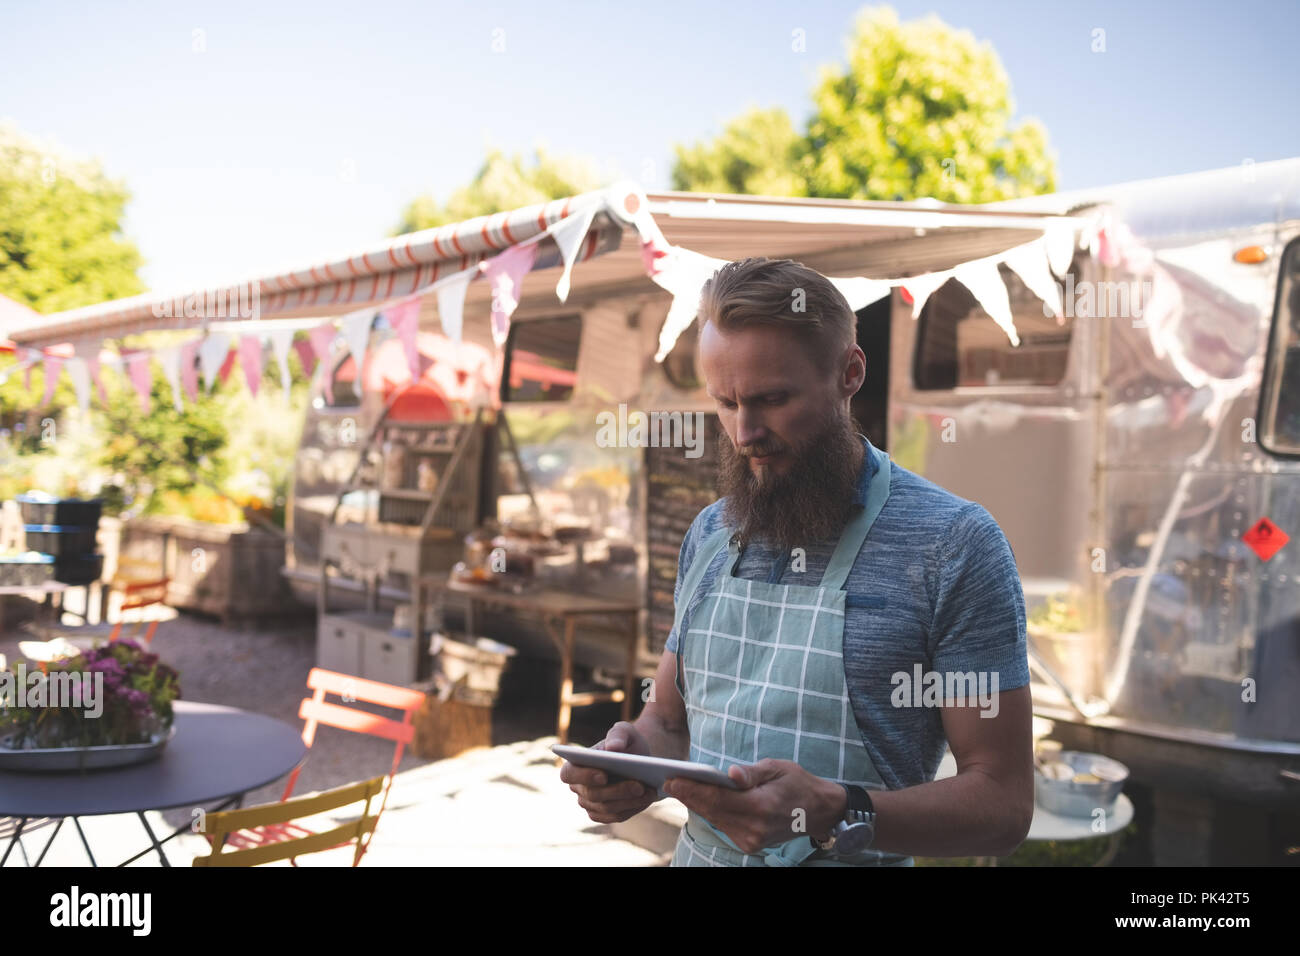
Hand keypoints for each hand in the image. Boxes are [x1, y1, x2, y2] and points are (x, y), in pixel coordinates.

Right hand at [559, 721, 657, 823]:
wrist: (639, 761)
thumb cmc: (626, 743)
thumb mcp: (625, 732)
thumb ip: (618, 734)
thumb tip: (613, 747)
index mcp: (575, 764)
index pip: (568, 774)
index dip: (583, 776)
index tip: (603, 776)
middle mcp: (578, 787)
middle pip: (592, 794)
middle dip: (617, 791)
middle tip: (639, 786)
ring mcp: (589, 803)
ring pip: (607, 808)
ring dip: (629, 801)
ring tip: (649, 792)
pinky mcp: (604, 815)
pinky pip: (617, 816)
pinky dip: (633, 808)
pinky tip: (647, 799)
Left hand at [662, 759, 842, 854]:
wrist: (818, 811)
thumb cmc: (797, 783)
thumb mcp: (778, 768)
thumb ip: (752, 773)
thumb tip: (731, 773)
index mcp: (761, 807)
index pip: (718, 798)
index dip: (693, 789)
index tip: (673, 779)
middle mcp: (754, 828)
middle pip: (712, 811)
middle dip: (689, 795)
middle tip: (668, 780)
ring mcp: (751, 840)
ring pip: (715, 819)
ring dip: (696, 804)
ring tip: (678, 787)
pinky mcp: (749, 843)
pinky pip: (723, 825)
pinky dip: (710, 811)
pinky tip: (698, 799)